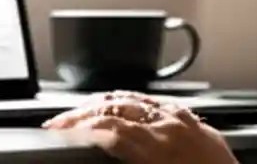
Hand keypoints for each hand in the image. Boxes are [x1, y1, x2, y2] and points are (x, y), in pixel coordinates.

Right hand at [42, 91, 237, 163]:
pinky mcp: (201, 126)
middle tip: (60, 121)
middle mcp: (173, 128)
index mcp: (160, 149)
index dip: (75, 127)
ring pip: (138, 99)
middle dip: (83, 111)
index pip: (107, 127)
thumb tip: (100, 149)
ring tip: (86, 111)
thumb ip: (124, 162)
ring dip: (107, 103)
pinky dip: (137, 105)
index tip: (55, 130)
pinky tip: (129, 108)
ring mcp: (189, 122)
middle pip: (117, 105)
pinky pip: (162, 105)